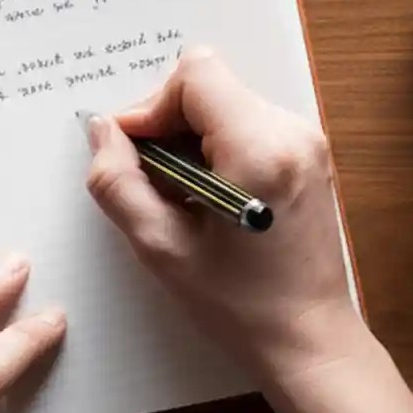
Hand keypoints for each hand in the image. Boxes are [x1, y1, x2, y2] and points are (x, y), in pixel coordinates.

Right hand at [84, 47, 361, 381]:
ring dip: (191, 138)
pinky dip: (217, 147)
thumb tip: (103, 131)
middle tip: (152, 180)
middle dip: (169, 123)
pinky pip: (249, 123)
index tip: (132, 150)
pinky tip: (207, 196)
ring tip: (180, 195)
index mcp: (260, 147)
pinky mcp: (309, 155)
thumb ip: (118, 181)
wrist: (308, 339)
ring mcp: (307, 141)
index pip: (196, 73)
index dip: (151, 105)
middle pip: (210, 85)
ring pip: (227, 102)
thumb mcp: (160, 246)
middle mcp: (292, 131)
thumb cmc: (240, 305)